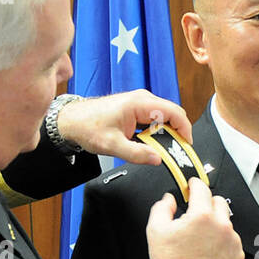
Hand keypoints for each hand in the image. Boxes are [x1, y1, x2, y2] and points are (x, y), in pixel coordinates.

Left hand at [55, 89, 192, 164]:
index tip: (186, 145)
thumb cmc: (87, 127)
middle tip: (176, 153)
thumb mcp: (112, 145)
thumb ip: (137, 154)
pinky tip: (151, 145)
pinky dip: (158, 132)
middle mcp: (142, 99)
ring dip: (167, 134)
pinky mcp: (137, 109)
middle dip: (178, 133)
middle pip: (173, 114)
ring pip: (165, 117)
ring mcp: (140, 103)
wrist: (71, 120)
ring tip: (163, 151)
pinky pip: (156, 119)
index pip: (174, 112)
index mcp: (139, 103)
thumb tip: (158, 159)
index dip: (185, 129)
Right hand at [146, 178, 243, 258]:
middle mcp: (221, 225)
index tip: (192, 185)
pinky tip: (209, 250)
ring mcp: (232, 241)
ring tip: (200, 238)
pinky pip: (232, 240)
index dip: (195, 184)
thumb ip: (162, 207)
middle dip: (206, 204)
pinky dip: (222, 241)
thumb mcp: (156, 230)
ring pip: (226, 221)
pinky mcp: (237, 255)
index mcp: (202, 216)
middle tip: (195, 214)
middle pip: (218, 202)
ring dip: (215, 224)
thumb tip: (170, 200)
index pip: (202, 188)